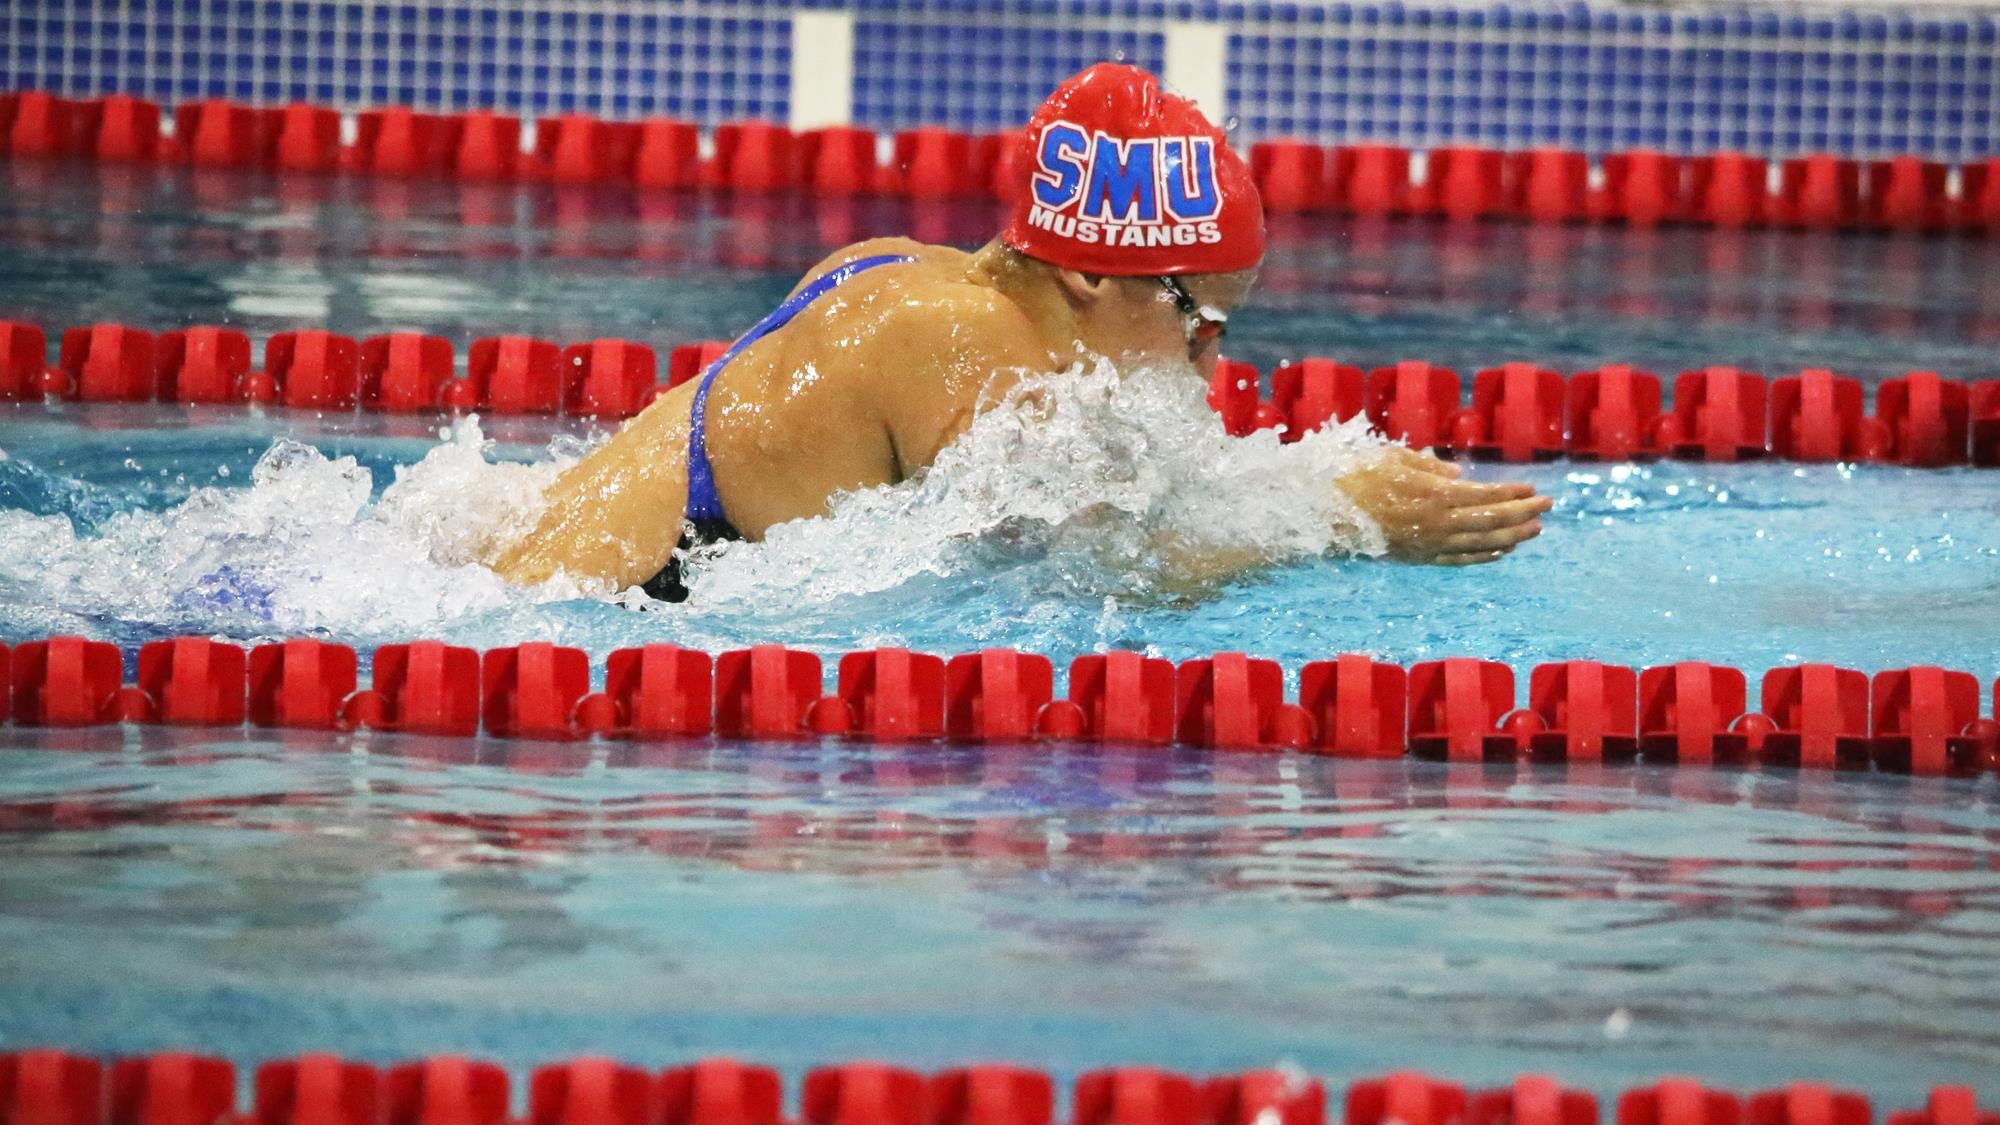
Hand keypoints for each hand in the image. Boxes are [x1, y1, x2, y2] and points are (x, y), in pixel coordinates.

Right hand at [1336, 446, 1552, 565]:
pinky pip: (1458, 559)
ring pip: (1479, 544)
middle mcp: (1437, 523)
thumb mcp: (1392, 458)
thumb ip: (1428, 465)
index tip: (1533, 489)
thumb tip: (1457, 475)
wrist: (1323, 514)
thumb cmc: (1354, 476)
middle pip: (1490, 521)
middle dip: (1522, 514)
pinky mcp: (1417, 557)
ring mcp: (1428, 544)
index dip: (1511, 493)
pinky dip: (1483, 556)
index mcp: (1433, 494)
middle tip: (1548, 507)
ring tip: (1533, 531)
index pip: (1485, 496)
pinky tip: (1500, 552)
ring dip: (1511, 537)